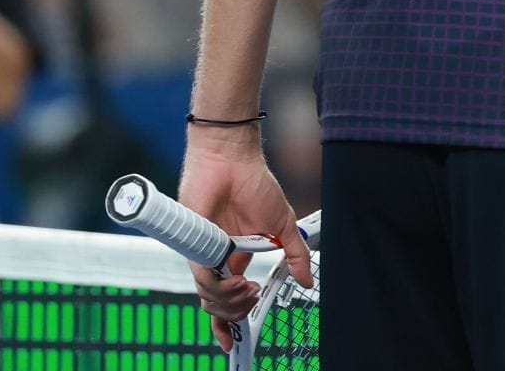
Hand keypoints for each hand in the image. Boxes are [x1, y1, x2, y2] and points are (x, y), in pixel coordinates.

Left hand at [179, 134, 312, 352]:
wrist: (232, 161)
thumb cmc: (255, 186)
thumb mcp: (283, 225)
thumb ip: (295, 255)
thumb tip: (309, 280)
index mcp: (236, 257)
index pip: (227, 298)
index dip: (227, 323)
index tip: (232, 342)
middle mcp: (218, 260)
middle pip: (218, 305)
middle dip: (236, 313)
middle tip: (253, 298)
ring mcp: (205, 254)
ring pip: (209, 298)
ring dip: (231, 302)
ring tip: (248, 289)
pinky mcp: (195, 246)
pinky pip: (203, 278)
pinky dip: (220, 286)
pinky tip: (238, 280)